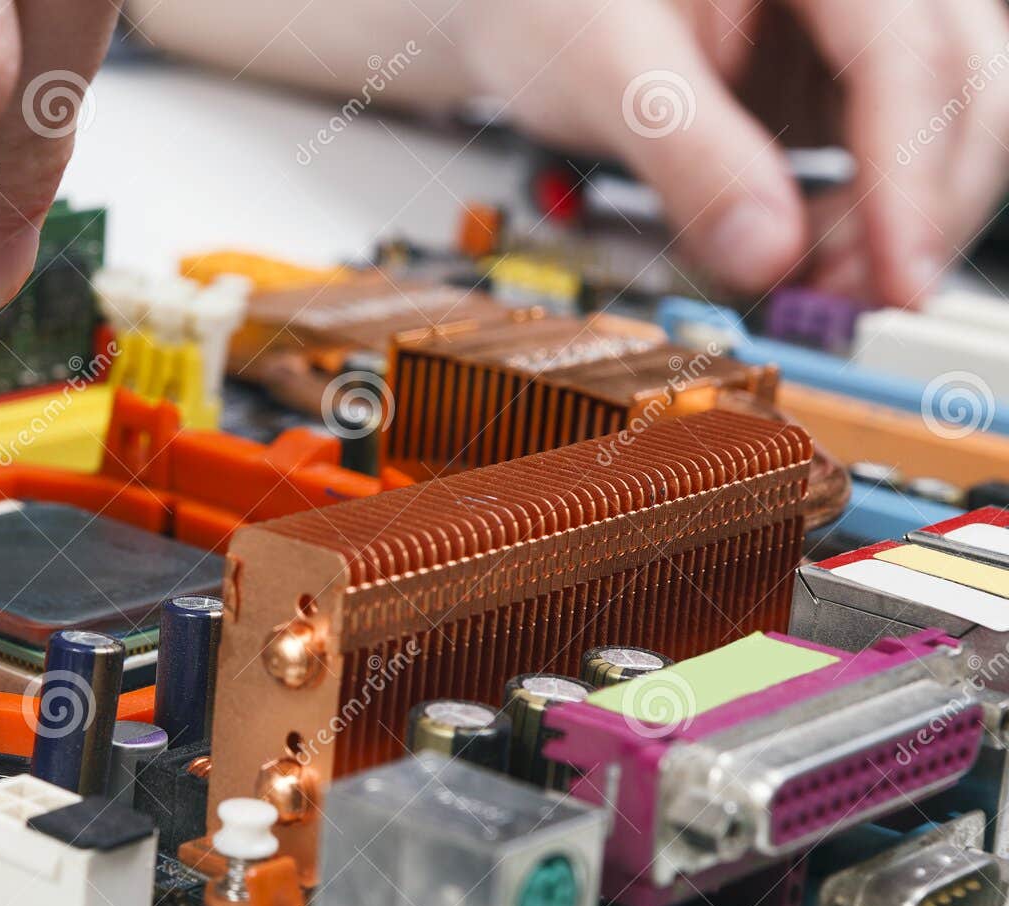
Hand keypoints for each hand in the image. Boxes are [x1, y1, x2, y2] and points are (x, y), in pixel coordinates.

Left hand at [464, 0, 1008, 303]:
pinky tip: (801, 264)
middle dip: (915, 210)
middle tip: (848, 306)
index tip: (895, 279)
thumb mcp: (603, 69)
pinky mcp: (833, 84)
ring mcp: (854, 30)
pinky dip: (856, 223)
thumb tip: (764, 256)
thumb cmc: (546, 4)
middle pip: (956, 90)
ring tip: (807, 292)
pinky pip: (884, 158)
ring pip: (936, 131)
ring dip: (889, 226)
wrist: (519, 7)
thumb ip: (684, 152)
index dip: (911, 177)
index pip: (907, 55)